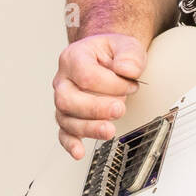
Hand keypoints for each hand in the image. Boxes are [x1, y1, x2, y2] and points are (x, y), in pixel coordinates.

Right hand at [53, 33, 146, 159]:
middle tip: (119, 108)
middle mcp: (63, 79)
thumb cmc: (113, 52)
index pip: (86, 75)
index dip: (111, 84)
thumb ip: (129, 55)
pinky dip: (71, 143)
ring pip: (65, 118)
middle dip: (95, 108)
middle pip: (68, 99)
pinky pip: (63, 132)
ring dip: (88, 128)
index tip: (131, 84)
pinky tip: (79, 151)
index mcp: (73, 57)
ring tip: (109, 130)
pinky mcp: (68, 116)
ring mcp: (64, 99)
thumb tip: (127, 69)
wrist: (106, 57)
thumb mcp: (126, 45)